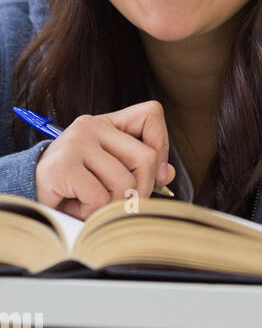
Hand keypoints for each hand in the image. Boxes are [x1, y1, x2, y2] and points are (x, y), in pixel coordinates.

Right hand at [34, 100, 175, 219]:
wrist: (29, 192)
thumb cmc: (74, 184)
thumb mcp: (109, 170)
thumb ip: (138, 168)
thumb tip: (166, 175)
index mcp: (106, 123)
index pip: (150, 114)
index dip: (161, 145)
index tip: (156, 173)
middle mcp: (91, 125)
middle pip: (145, 157)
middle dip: (141, 189)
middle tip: (122, 202)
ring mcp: (76, 143)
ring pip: (124, 183)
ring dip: (111, 206)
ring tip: (91, 203)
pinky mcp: (63, 166)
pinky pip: (100, 198)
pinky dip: (92, 213)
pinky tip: (77, 207)